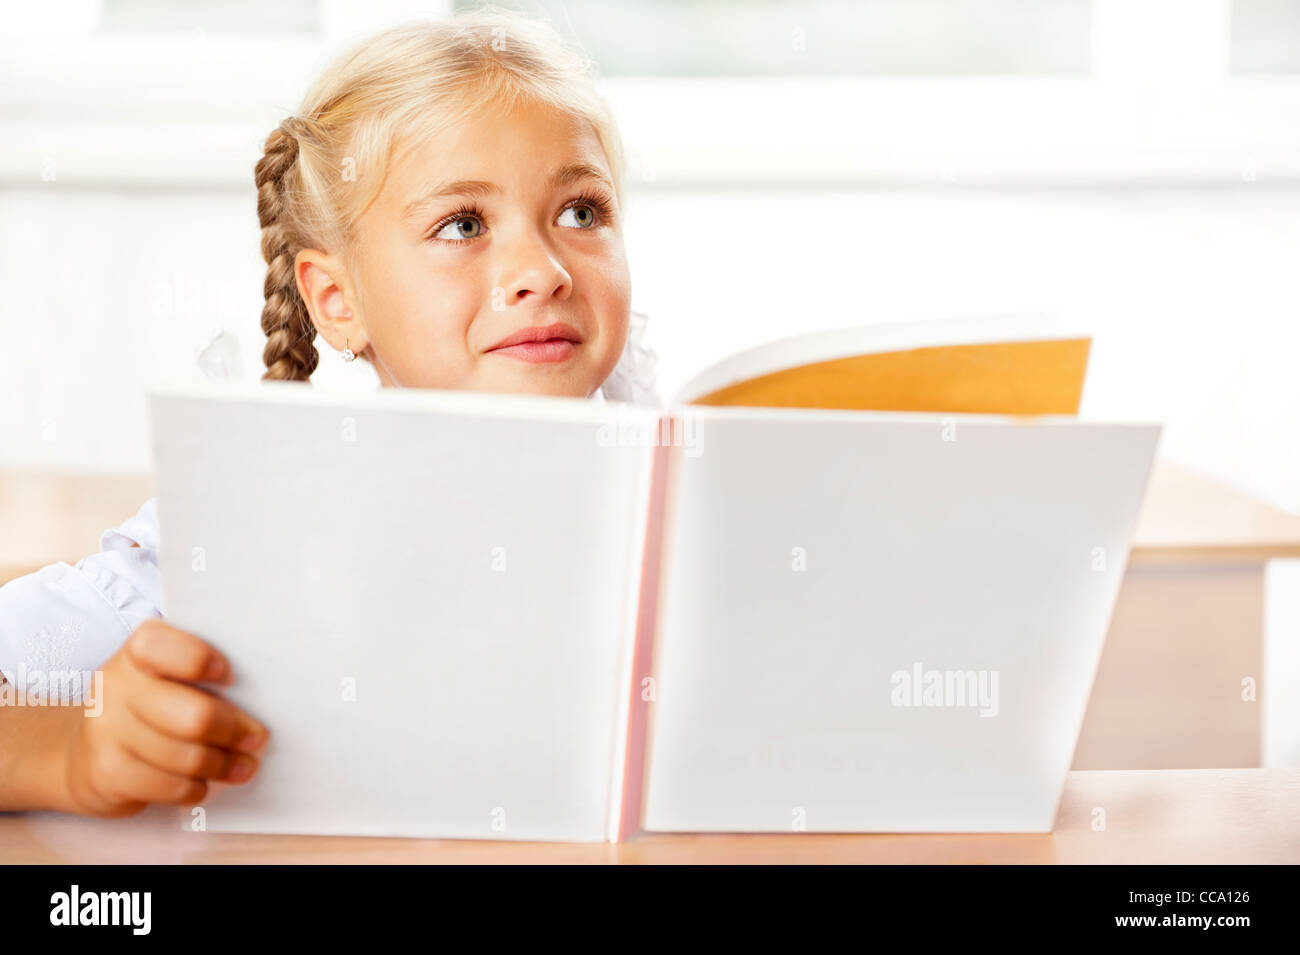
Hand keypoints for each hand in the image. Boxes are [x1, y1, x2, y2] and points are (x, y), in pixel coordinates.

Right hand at [59, 619, 268, 817]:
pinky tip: (205, 784)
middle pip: (194, 716)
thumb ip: (206, 676)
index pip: (159, 646)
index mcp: (138, 651)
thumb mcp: (170, 679)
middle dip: (234, 732)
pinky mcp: (106, 772)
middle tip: (257, 739)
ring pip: (187, 757)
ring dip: (223, 765)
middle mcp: (115, 685)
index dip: (199, 660)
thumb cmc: (151, 706)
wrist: (89, 754)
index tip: (230, 677)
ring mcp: (105, 730)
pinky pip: (169, 787)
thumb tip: (265, 700)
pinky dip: (196, 789)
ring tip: (242, 766)